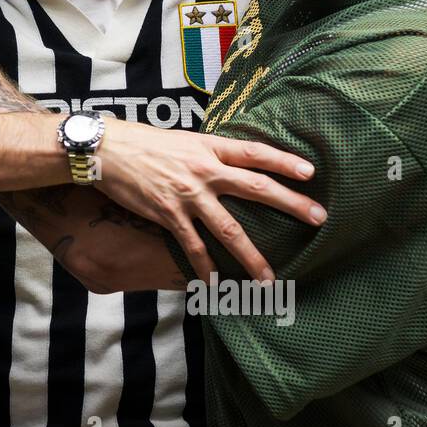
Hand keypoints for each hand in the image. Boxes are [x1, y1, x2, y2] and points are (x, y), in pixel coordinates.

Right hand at [94, 119, 326, 281]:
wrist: (106, 151)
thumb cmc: (144, 144)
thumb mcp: (183, 140)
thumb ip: (209, 153)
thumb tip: (232, 164)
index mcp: (209, 147)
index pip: (255, 152)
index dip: (284, 161)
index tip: (311, 172)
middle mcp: (204, 170)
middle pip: (257, 188)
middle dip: (291, 204)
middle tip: (319, 219)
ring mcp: (188, 195)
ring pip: (229, 229)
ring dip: (252, 257)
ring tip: (270, 279)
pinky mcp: (168, 214)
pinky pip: (193, 247)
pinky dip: (205, 268)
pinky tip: (215, 285)